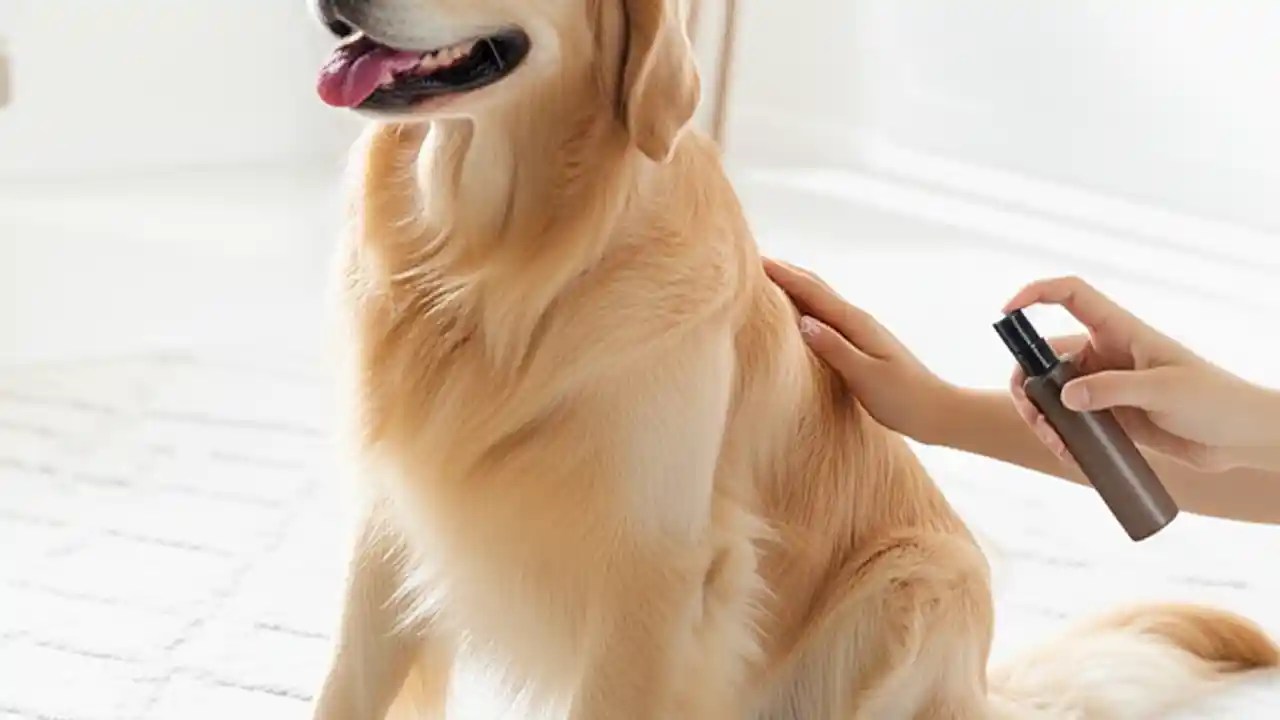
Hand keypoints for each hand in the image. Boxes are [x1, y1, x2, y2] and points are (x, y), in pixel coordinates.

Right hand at [764, 258, 957, 443]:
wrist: (936, 411)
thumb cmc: (902, 398)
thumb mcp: (866, 375)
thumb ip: (835, 348)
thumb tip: (803, 321)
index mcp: (856, 323)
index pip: (812, 291)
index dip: (783, 275)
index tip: (755, 260)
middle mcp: (857, 320)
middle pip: (816, 286)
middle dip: (786, 271)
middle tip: (754, 260)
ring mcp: (860, 331)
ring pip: (820, 298)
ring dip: (795, 284)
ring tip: (770, 277)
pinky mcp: (860, 344)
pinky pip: (826, 315)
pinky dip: (806, 304)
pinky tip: (798, 311)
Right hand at [1005, 276, 1279, 471]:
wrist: (1241, 438)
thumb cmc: (1214, 400)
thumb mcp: (1164, 391)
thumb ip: (1113, 391)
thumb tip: (1064, 397)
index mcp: (1120, 330)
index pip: (1070, 295)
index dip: (1035, 294)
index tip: (1006, 313)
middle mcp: (1107, 352)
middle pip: (1047, 354)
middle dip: (1028, 382)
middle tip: (1031, 413)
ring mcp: (1106, 384)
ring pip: (1053, 391)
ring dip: (1042, 415)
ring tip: (1053, 441)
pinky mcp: (1110, 414)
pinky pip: (1071, 418)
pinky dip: (1061, 434)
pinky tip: (1068, 452)